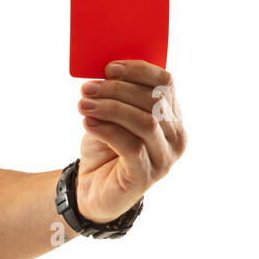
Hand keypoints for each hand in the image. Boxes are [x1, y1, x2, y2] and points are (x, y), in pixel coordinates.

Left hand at [75, 60, 187, 222]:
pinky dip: (107, 131)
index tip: (109, 68)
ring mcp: (163, 159)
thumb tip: (105, 72)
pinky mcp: (145, 176)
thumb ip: (116, 96)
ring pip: (144, 121)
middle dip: (117, 90)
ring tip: (83, 104)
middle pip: (153, 100)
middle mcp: (175, 137)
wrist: (92, 190)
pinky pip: (131, 146)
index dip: (139, 71)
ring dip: (110, 108)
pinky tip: (88, 123)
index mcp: (172, 117)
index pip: (165, 84)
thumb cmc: (105, 149)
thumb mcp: (111, 117)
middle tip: (88, 87)